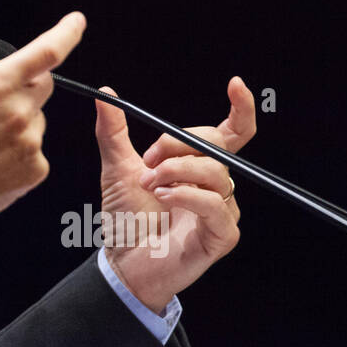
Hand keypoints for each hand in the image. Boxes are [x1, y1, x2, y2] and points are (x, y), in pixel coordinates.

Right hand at [0, 0, 85, 241]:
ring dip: (17, 120)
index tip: (76, 22)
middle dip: (22, 84)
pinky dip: (17, 151)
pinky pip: (34, 151)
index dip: (67, 32)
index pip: (47, 51)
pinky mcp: (34, 172)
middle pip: (41, 84)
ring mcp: (30, 144)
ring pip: (34, 120)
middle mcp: (19, 113)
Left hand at [93, 77, 254, 313]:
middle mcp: (215, 186)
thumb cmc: (126, 219)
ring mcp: (222, 211)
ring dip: (177, 171)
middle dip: (178, 144)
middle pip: (218, 146)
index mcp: (198, 166)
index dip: (242, 108)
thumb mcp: (117, 168)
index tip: (235, 84)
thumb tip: (104, 94)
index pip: (232, 133)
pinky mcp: (222, 236)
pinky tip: (164, 198)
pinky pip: (215, 205)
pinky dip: (187, 196)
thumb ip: (113, 133)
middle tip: (149, 160)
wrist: (121, 262)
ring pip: (216, 173)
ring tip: (150, 184)